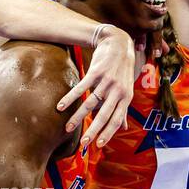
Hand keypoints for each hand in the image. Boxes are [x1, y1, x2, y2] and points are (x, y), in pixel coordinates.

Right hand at [57, 27, 139, 149]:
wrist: (118, 44)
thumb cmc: (122, 70)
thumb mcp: (127, 89)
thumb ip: (123, 109)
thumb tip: (124, 128)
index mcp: (126, 97)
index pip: (116, 119)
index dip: (108, 132)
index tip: (98, 145)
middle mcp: (117, 91)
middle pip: (103, 114)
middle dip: (93, 130)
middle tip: (83, 143)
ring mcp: (107, 81)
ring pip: (90, 103)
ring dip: (78, 117)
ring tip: (68, 128)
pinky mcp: (95, 72)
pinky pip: (81, 88)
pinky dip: (70, 98)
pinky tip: (61, 107)